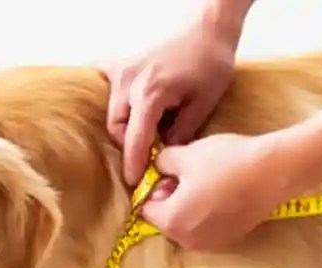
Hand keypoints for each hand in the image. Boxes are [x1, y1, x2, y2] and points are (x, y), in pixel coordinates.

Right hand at [105, 13, 241, 186]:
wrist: (206, 29)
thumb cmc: (210, 63)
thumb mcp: (203, 104)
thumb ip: (181, 133)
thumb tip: (165, 155)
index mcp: (150, 94)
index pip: (135, 139)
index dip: (134, 164)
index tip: (133, 184)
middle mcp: (129, 82)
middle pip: (118, 128)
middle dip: (130, 146)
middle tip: (150, 157)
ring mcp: (122, 70)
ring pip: (113, 114)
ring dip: (127, 129)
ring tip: (151, 135)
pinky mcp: (122, 64)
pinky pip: (111, 94)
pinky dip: (119, 108)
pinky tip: (133, 115)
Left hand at [139, 132, 298, 251]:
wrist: (272, 172)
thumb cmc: (225, 162)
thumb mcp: (184, 154)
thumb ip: (160, 163)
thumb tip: (157, 169)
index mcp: (172, 222)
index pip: (145, 209)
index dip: (153, 187)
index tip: (167, 171)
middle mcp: (189, 241)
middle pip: (166, 220)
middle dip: (170, 199)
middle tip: (188, 174)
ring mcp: (212, 243)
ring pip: (187, 225)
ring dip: (189, 206)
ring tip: (207, 182)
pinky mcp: (230, 239)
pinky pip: (207, 227)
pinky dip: (208, 213)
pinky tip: (223, 191)